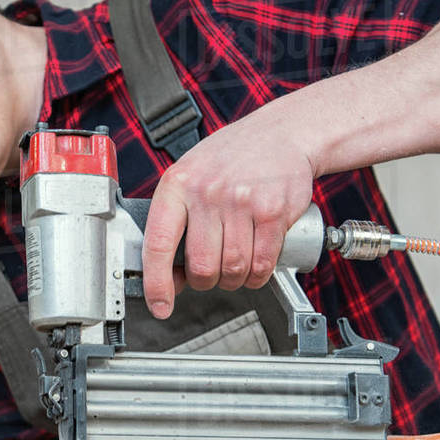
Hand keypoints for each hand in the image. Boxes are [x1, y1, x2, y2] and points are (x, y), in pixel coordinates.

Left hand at [142, 110, 315, 317]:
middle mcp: (207, 193)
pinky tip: (256, 267)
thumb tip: (168, 275)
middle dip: (206, 281)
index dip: (156, 283)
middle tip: (211, 274)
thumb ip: (175, 220)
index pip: (157, 244)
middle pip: (201, 266)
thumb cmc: (231, 158)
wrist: (283, 133)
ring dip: (234, 280)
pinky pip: (262, 264)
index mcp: (177, 185)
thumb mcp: (190, 176)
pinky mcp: (273, 212)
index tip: (159, 305)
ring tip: (235, 265)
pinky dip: (258, 276)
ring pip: (232, 269)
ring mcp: (241, 202)